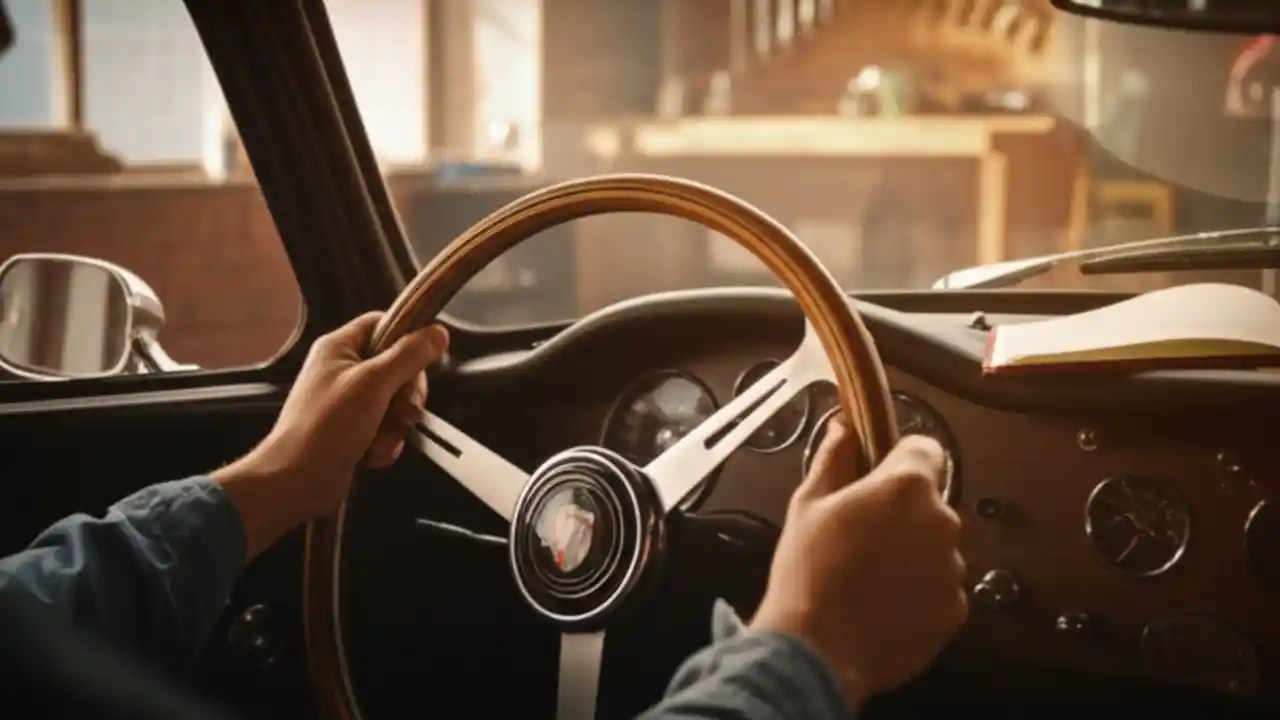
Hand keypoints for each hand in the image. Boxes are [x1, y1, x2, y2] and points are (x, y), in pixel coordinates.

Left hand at [214, 312, 448, 558]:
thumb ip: (408, 356)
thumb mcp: (373, 384)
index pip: (384, 324)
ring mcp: (349, 403)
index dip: (407, 339)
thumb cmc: (325, 427)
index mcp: (340, 348)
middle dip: (406, 394)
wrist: (296, 482)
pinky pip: (387, 429)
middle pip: (397, 367)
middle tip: (404, 410)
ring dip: (396, 425)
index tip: (424, 359)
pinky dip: (385, 443)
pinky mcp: (354, 431)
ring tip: (379, 438)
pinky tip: (370, 454)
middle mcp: (344, 371)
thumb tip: (439, 332)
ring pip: (396, 402)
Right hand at [749, 416, 965, 710]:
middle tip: (860, 535)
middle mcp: (942, 521)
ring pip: (935, 547)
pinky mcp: (956, 610)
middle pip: (929, 502)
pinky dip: (918, 592)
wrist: (816, 650)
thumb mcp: (808, 504)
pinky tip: (881, 604)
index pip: (926, 449)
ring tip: (868, 577)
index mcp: (906, 486)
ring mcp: (952, 568)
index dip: (901, 458)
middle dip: (902, 513)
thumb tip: (844, 426)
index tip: (878, 475)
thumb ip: (834, 457)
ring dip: (911, 554)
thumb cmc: (807, 570)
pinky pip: (940, 588)